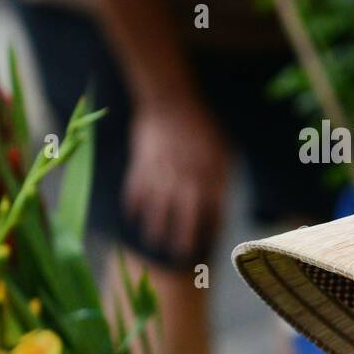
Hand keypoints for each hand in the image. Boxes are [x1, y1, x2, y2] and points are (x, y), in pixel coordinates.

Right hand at [121, 101, 228, 262]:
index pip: (213, 208)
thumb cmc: (200, 124)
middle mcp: (187, 176)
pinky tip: (132, 216)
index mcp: (210, 172)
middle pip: (185, 215)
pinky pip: (136, 191)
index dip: (211, 226)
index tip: (210, 239)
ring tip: (153, 242)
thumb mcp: (221, 147)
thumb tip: (219, 200)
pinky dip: (133, 205)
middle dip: (183, 237)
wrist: (170, 100)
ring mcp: (164, 172)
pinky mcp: (142, 165)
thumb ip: (220, 175)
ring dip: (155, 227)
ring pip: (158, 208)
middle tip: (180, 254)